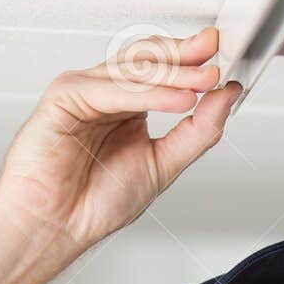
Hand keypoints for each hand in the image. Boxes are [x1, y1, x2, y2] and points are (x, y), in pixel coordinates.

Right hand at [0, 28, 240, 274]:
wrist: (57, 228)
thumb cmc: (94, 204)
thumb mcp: (164, 164)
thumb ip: (198, 131)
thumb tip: (227, 96)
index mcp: (127, 107)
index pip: (162, 71)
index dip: (192, 62)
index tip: (224, 60)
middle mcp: (105, 94)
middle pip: (147, 60)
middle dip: (184, 56)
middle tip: (215, 55)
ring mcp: (83, 92)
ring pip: (132, 71)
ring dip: (173, 74)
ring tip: (205, 81)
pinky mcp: (64, 97)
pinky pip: (110, 89)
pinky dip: (147, 94)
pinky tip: (178, 100)